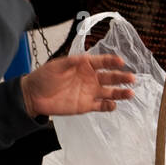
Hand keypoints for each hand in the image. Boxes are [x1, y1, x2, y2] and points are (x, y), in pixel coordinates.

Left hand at [20, 54, 135, 116]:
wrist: (33, 96)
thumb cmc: (44, 77)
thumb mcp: (56, 66)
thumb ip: (71, 62)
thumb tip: (84, 58)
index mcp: (85, 65)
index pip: (103, 62)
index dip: (112, 61)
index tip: (120, 62)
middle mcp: (91, 78)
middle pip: (110, 77)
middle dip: (122, 77)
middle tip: (132, 78)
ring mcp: (90, 92)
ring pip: (110, 92)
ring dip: (120, 93)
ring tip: (130, 93)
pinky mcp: (86, 105)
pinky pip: (101, 106)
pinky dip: (109, 106)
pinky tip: (113, 105)